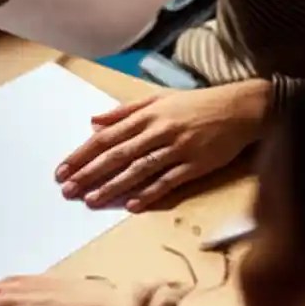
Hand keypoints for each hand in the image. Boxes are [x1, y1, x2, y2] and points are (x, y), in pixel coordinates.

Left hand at [56, 80, 270, 211]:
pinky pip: (168, 181)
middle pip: (117, 155)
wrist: (242, 108)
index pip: (105, 138)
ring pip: (139, 170)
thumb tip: (92, 121)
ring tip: (91, 201)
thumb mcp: (157, 99)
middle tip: (67, 190)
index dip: (81, 155)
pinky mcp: (196, 164)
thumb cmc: (195, 104)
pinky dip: (149, 193)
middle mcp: (158, 131)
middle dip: (89, 173)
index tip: (62, 170)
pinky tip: (132, 206)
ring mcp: (177, 148)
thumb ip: (123, 111)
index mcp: (146, 116)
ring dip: (113, 186)